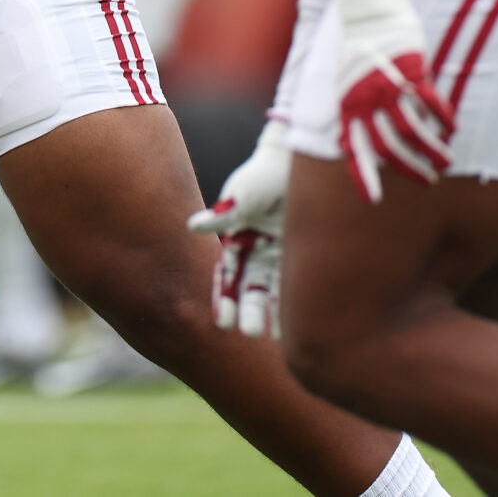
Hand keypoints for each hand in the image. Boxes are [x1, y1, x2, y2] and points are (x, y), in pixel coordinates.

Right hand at [188, 118, 290, 336]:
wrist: (300, 161)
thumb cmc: (265, 175)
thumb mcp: (244, 194)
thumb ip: (223, 214)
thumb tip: (193, 227)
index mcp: (237, 240)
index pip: (227, 278)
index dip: (225, 300)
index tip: (225, 324)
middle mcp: (258, 252)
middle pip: (251, 289)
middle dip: (250, 312)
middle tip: (251, 333)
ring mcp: (282, 254)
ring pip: (276, 290)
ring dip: (274, 313)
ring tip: (275, 336)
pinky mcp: (304, 252)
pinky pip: (299, 281)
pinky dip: (296, 300)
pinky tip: (301, 319)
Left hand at [335, 0, 454, 202]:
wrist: (367, 8)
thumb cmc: (358, 49)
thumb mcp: (346, 82)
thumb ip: (353, 110)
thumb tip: (353, 141)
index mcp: (348, 105)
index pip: (354, 148)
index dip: (364, 175)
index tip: (374, 200)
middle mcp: (366, 99)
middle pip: (390, 146)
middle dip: (410, 169)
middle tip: (428, 181)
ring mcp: (389, 86)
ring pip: (414, 130)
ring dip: (432, 150)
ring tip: (446, 163)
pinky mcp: (411, 71)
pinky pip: (430, 103)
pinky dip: (443, 119)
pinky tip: (453, 129)